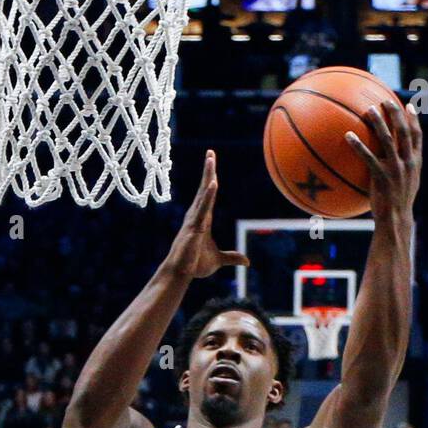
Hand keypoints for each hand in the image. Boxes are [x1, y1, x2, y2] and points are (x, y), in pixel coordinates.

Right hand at [164, 151, 249, 280]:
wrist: (180, 273)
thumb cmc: (194, 265)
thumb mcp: (218, 260)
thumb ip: (232, 258)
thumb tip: (247, 262)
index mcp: (203, 219)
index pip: (208, 195)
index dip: (210, 179)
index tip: (211, 163)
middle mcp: (197, 215)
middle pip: (204, 188)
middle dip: (208, 170)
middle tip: (210, 153)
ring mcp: (194, 219)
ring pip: (203, 194)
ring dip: (207, 176)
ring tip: (210, 159)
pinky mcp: (194, 227)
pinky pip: (203, 208)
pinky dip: (208, 196)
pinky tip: (213, 183)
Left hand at [346, 98, 421, 221]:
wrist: (396, 221)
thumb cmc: (397, 205)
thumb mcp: (406, 186)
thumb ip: (402, 170)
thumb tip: (392, 162)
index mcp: (415, 163)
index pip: (418, 136)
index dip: (414, 119)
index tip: (410, 106)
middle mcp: (408, 163)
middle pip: (404, 131)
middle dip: (396, 113)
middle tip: (385, 100)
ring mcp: (396, 169)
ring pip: (388, 139)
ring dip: (378, 122)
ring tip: (369, 110)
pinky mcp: (382, 177)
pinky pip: (368, 157)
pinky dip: (358, 145)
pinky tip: (348, 136)